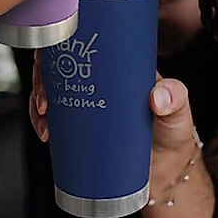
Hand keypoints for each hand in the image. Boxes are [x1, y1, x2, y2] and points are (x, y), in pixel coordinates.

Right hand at [30, 58, 200, 179]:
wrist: (164, 175)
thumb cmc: (173, 137)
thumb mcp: (179, 115)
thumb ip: (177, 101)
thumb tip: (158, 96)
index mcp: (121, 66)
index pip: (87, 41)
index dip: (64, 44)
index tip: (55, 59)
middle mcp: (100, 79)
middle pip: (60, 63)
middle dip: (43, 76)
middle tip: (45, 99)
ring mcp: (87, 101)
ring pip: (51, 88)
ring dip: (38, 99)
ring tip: (44, 119)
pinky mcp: (79, 125)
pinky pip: (52, 116)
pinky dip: (40, 120)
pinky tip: (45, 132)